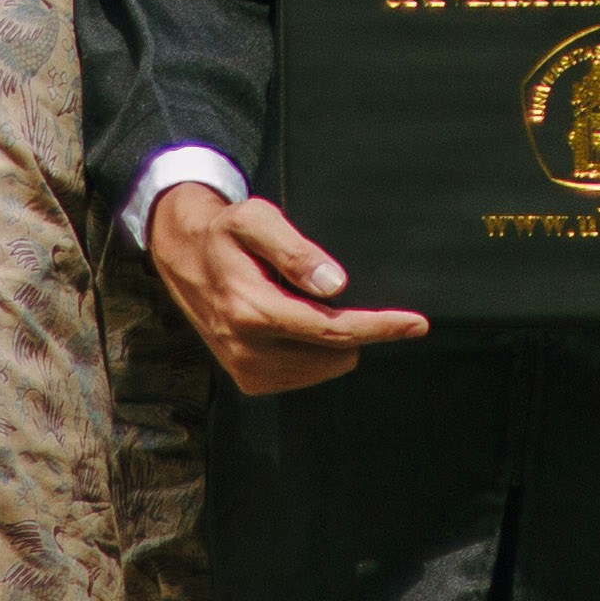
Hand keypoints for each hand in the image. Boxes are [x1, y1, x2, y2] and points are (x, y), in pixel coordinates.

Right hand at [147, 183, 430, 395]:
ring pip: (326, 366)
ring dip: (328, 338)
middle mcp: (247, 349)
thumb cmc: (226, 232)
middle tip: (325, 287)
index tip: (417, 323)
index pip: (332, 330)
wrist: (182, 258)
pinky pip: (307, 374)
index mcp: (251, 309)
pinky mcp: (248, 381)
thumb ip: (296, 250)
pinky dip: (312, 350)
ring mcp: (246, 370)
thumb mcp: (257, 220)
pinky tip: (290, 323)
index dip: (379, 327)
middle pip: (336, 352)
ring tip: (296, 301)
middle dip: (350, 325)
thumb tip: (337, 285)